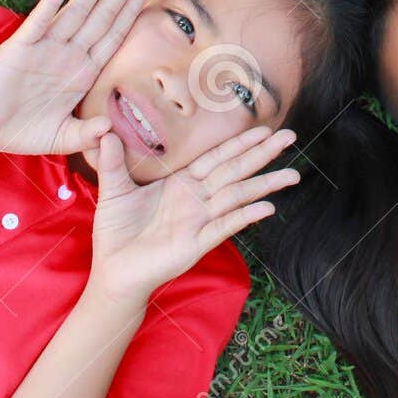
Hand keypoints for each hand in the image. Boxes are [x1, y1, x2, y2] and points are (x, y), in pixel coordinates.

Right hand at [0, 0, 146, 154]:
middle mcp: (68, 54)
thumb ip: (86, 135)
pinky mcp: (20, 48)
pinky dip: (51, 3)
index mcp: (82, 72)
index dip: (129, 15)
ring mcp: (45, 48)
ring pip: (75, 13)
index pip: (112, 38)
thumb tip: (110, 130)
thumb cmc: (23, 130)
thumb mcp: (61, 138)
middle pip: (100, 18)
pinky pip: (39, 22)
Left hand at [84, 125, 298, 299]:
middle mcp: (197, 199)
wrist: (112, 269)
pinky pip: (225, 227)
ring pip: (238, 196)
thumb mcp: (113, 189)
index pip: (217, 157)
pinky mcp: (197, 243)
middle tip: (289, 137)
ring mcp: (200, 221)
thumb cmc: (115, 231)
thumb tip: (104, 131)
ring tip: (293, 174)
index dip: (240, 143)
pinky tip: (267, 208)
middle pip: (235, 171)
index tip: (262, 128)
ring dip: (265, 184)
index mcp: (182, 183)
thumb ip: (112, 161)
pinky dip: (245, 216)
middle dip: (262, 154)